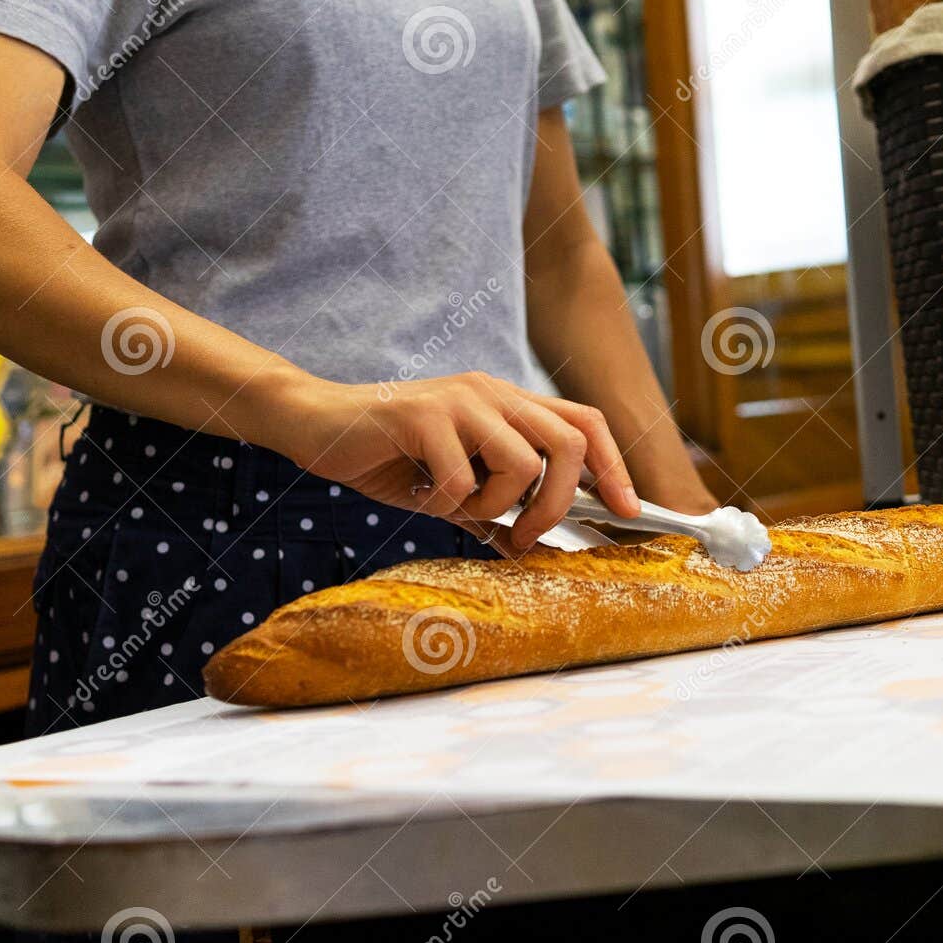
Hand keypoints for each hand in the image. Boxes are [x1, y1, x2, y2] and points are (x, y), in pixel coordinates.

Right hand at [283, 372, 640, 550]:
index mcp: (506, 402)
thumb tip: (539, 551)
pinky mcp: (422, 414)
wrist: (316, 426)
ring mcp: (459, 399)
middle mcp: (491, 391)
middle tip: (526, 536)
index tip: (627, 510)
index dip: (615, 466)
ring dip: (496, 504)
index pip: (585, 422)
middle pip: (569, 443)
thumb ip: (498, 513)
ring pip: (524, 463)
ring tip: (458, 505)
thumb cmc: (390, 457)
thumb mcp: (455, 490)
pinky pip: (463, 479)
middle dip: (558, 504)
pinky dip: (445, 504)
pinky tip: (421, 492)